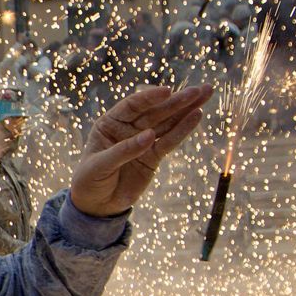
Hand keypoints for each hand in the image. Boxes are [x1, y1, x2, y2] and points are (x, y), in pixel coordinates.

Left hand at [71, 84, 212, 215]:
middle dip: (177, 100)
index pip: (132, 106)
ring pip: (167, 123)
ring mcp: (143, 142)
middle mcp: (129, 128)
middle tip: (200, 90)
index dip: (149, 98)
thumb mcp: (100, 165)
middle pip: (155, 111)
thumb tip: (150, 136)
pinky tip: (196, 116)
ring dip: (186, 110)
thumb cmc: (90, 180)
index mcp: (110, 123)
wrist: (96, 205)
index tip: (168, 91)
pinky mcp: (154, 157)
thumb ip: (124, 151)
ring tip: (205, 95)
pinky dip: (183, 130)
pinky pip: (170, 142)